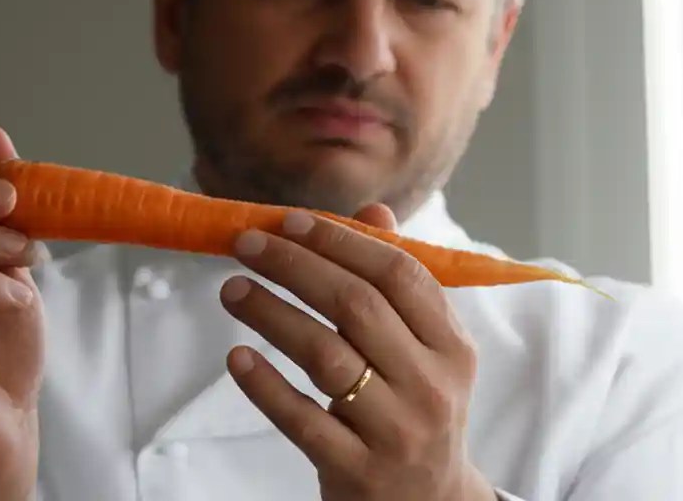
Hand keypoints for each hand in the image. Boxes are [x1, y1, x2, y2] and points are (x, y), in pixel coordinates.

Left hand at [220, 205, 497, 500]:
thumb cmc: (416, 410)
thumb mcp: (426, 351)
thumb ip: (398, 283)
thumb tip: (371, 212)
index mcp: (452, 346)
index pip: (399, 274)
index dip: (342, 240)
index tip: (290, 221)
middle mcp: (431, 386)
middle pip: (357, 306)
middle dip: (295, 266)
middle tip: (246, 245)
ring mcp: (396, 431)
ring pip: (326, 356)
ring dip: (271, 314)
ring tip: (231, 290)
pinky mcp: (358, 471)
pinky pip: (303, 420)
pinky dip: (266, 385)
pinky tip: (236, 358)